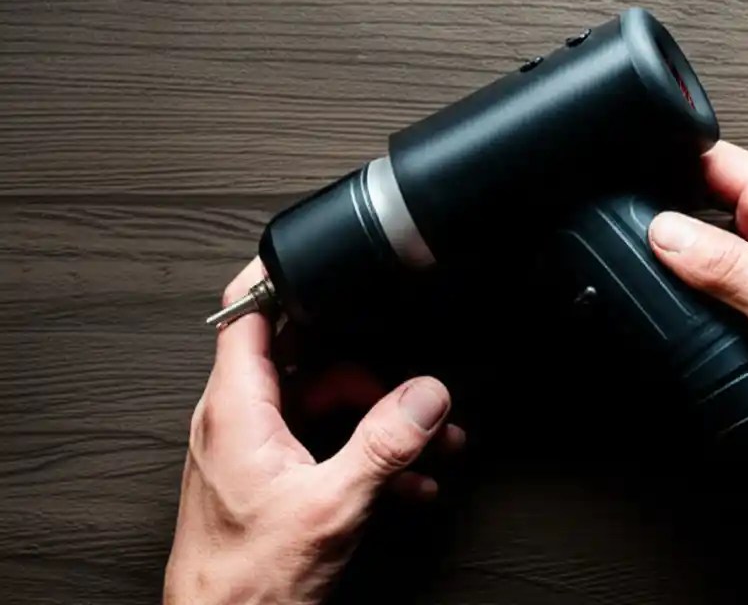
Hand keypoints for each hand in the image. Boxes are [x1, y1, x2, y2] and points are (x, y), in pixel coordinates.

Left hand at [164, 260, 464, 604]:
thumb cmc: (247, 582)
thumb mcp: (332, 504)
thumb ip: (384, 444)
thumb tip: (427, 396)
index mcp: (236, 408)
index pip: (249, 310)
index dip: (284, 275)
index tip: (327, 259)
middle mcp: (239, 419)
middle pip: (310, 357)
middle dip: (370, 372)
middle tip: (412, 390)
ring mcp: (255, 448)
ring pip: (325, 403)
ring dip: (378, 419)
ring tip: (427, 444)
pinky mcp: (272, 476)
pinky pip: (325, 442)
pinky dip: (366, 454)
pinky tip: (407, 481)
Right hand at [647, 142, 747, 427]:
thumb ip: (721, 264)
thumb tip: (665, 230)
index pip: (717, 159)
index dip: (667, 172)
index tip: (633, 201)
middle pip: (716, 190)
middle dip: (678, 217)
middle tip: (648, 254)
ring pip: (727, 225)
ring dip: (699, 251)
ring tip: (680, 283)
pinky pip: (745, 255)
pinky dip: (720, 273)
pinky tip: (709, 298)